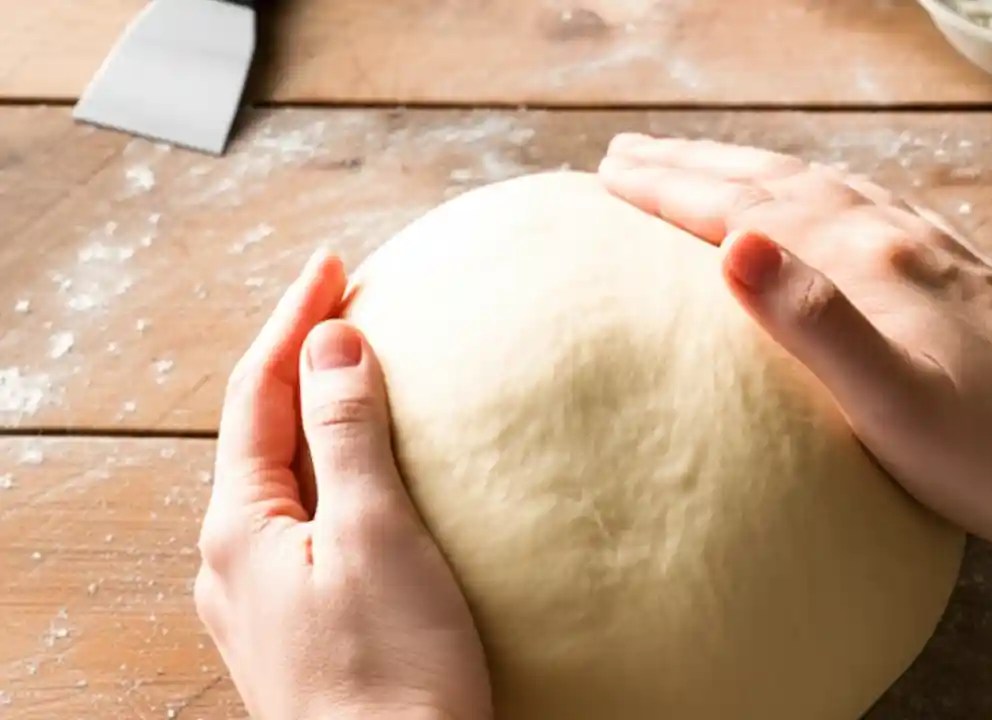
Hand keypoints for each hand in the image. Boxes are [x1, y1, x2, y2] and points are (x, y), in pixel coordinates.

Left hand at [195, 251, 491, 719]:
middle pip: (262, 431)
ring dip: (319, 417)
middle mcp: (235, 561)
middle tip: (349, 306)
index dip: (296, 319)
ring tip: (362, 374)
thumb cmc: (393, 676)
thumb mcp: (377, 536)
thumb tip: (332, 343)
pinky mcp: (304, 624)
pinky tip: (373, 476)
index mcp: (240, 529)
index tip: (334, 263)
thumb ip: (349, 434)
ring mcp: (265, 598)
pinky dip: (338, 473)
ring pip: (286, 479)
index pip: (258, 392)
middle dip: (301, 361)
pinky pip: (310, 522)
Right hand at [598, 135, 991, 545]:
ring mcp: (920, 245)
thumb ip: (816, 324)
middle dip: (688, 164)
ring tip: (692, 162)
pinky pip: (854, 200)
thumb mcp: (896, 405)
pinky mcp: (945, 265)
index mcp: (862, 263)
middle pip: (768, 179)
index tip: (605, 175)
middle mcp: (887, 236)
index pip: (743, 208)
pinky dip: (803, 183)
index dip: (668, 190)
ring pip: (809, 182)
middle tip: (621, 154)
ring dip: (740, 165)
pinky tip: (807, 195)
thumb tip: (734, 244)